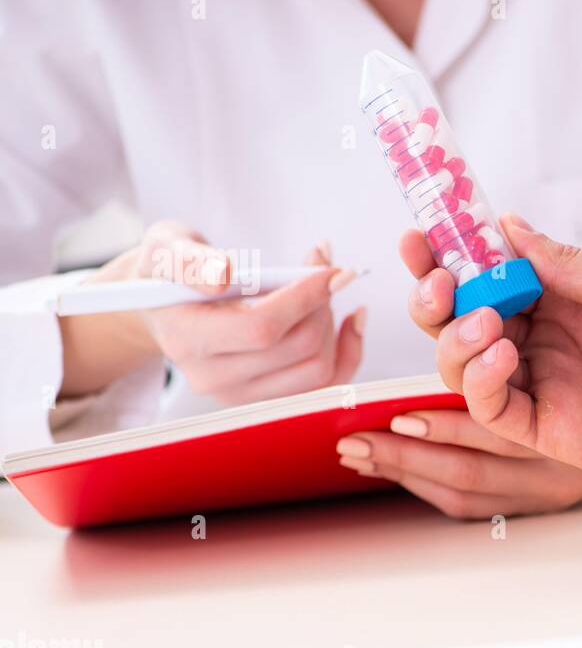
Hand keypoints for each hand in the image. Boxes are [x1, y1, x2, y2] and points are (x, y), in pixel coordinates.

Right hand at [59, 220, 364, 403]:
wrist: (164, 306)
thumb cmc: (169, 272)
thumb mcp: (167, 247)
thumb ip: (189, 259)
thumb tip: (221, 275)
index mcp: (187, 339)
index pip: (262, 328)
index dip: (304, 297)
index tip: (329, 266)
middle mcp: (213, 378)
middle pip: (299, 347)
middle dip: (321, 301)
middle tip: (320, 265)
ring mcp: (242, 395)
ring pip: (319, 368)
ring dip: (332, 323)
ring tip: (322, 287)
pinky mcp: (267, 399)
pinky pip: (327, 385)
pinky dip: (348, 352)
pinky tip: (351, 321)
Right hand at [334, 227, 581, 518]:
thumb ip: (568, 264)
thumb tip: (506, 224)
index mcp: (567, 302)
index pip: (489, 277)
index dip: (449, 257)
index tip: (415, 237)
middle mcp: (548, 347)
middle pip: (462, 322)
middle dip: (432, 300)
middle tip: (433, 283)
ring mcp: (545, 391)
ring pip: (464, 371)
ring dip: (453, 343)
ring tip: (481, 322)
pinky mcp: (551, 434)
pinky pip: (494, 413)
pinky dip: (479, 385)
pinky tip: (496, 357)